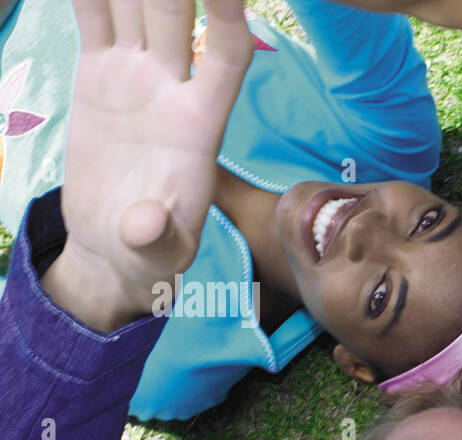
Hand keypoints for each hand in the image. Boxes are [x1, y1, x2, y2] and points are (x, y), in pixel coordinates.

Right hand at [42, 0, 253, 330]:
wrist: (115, 244)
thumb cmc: (152, 252)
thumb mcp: (159, 254)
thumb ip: (157, 238)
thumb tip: (144, 224)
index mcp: (201, 124)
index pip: (228, 59)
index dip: (228, 19)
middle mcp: (174, 88)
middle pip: (180, 15)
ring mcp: (138, 74)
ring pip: (139, 4)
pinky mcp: (101, 71)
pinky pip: (95, 14)